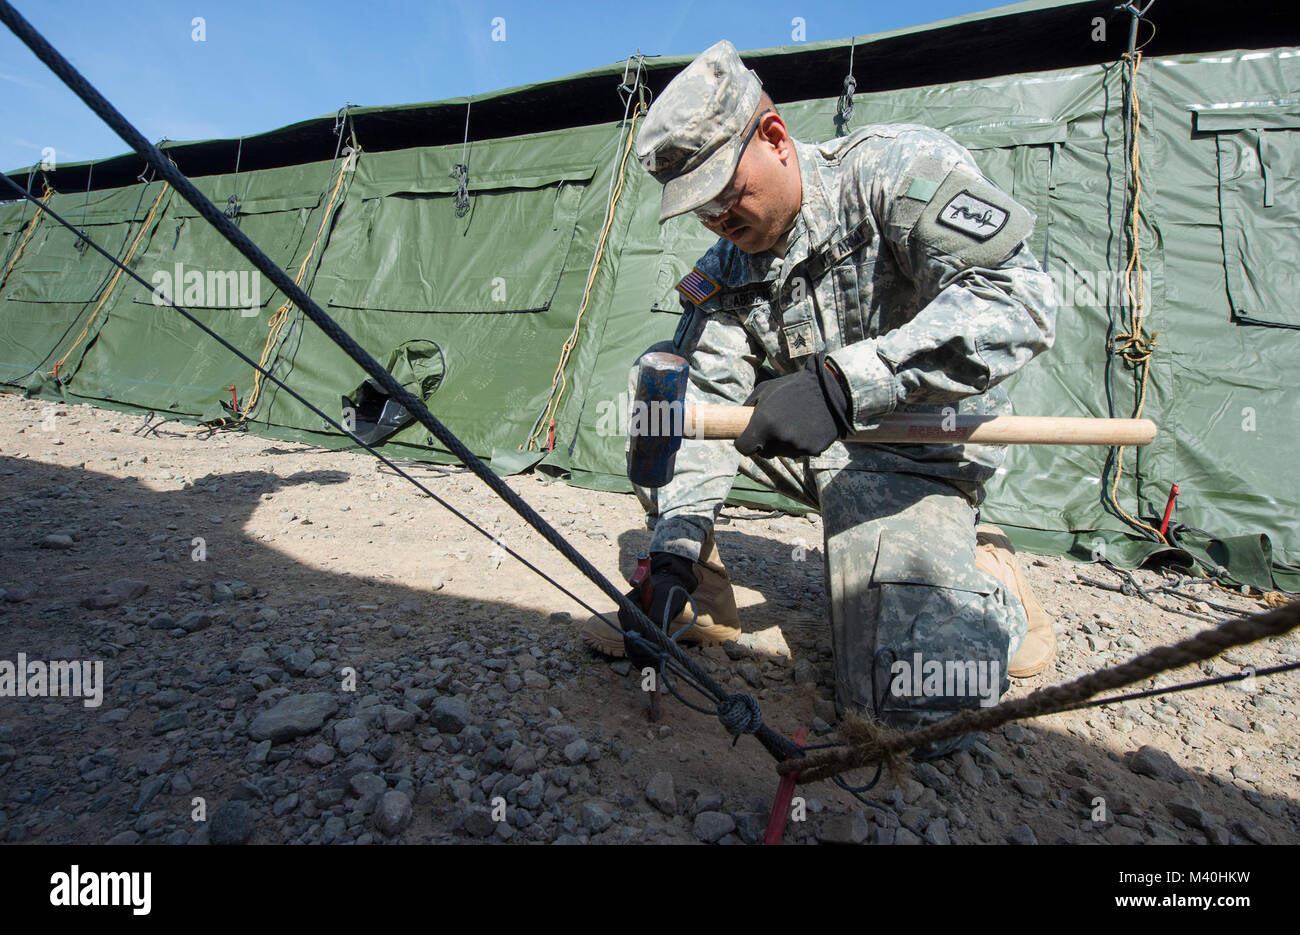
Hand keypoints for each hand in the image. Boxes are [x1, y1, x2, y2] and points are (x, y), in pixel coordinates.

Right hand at [618, 552, 697, 658]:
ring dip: (643, 661)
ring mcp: (632, 625)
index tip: (658, 655)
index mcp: (628, 608)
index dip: (643, 647)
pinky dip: (645, 658)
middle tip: (658, 666)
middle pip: (630, 644)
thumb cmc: (668, 587)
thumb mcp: (665, 598)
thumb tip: (655, 635)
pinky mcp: (639, 630)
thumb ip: (657, 615)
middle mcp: (626, 618)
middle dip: (642, 657)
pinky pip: (638, 648)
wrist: (670, 582)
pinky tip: (654, 666)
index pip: (632, 633)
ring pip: (632, 649)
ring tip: (657, 669)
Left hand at [735, 354, 850, 458]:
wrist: (829, 388)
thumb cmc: (792, 387)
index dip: (744, 443)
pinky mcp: (813, 450)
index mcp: (764, 424)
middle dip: (766, 443)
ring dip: (785, 444)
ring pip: (784, 453)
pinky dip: (802, 444)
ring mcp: (798, 446)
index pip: (744, 448)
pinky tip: (808, 428)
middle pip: (765, 453)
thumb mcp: (764, 389)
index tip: (748, 438)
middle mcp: (780, 439)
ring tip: (795, 423)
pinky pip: (801, 452)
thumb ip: (748, 406)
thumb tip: (739, 421)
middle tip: (776, 427)